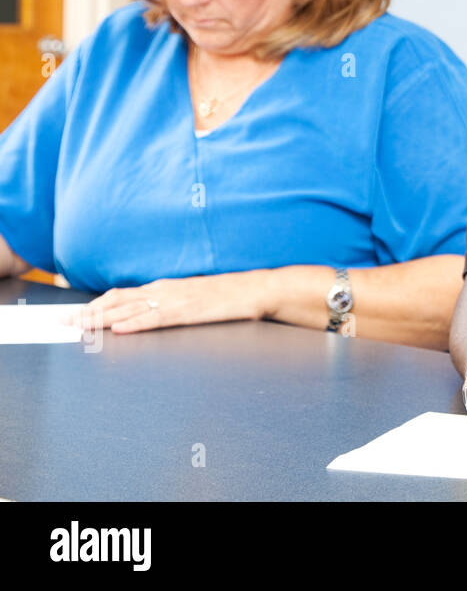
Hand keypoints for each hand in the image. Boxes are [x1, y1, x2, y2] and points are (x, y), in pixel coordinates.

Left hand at [68, 271, 266, 333]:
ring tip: (79, 327)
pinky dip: (136, 324)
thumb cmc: (228, 295)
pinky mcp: (188, 311)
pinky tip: (120, 329)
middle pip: (116, 300)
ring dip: (101, 318)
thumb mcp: (193, 296)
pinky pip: (156, 318)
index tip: (72, 314)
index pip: (120, 295)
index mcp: (164, 287)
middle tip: (61, 321)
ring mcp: (175, 300)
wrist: (255, 289)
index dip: (93, 305)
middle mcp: (163, 291)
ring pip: (129, 309)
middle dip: (86, 312)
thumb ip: (170, 304)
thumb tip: (148, 315)